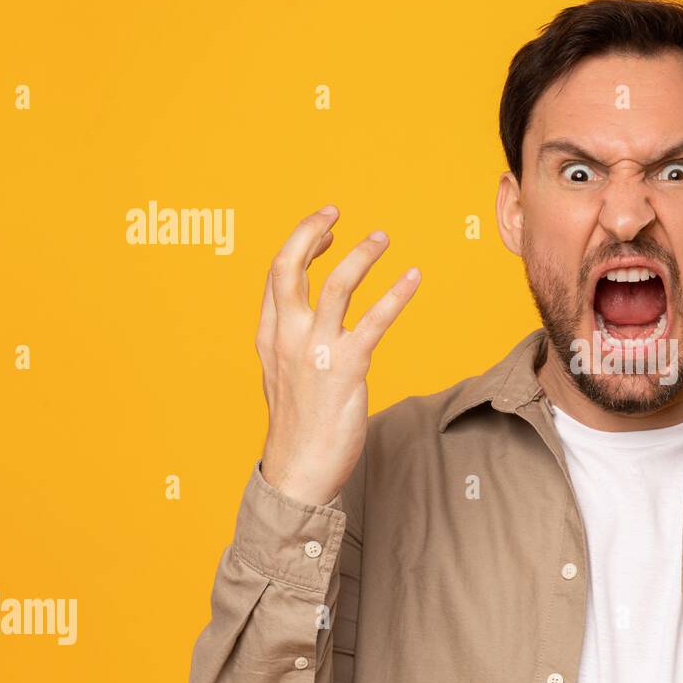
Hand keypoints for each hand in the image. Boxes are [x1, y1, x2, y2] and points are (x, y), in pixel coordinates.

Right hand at [257, 205, 420, 505]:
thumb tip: (305, 320)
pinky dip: (397, 293)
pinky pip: (375, 320)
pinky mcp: (346, 368)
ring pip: (336, 284)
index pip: (277, 274)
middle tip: (337, 212)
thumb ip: (290, 342)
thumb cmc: (298, 425)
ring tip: (382, 238)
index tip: (326, 229)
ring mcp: (315, 351)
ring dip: (361, 255)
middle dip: (311, 231)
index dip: (300, 243)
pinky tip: (414, 277)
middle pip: (291, 267)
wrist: (300, 471)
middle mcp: (286, 337)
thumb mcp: (283, 375)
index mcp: (268, 335)